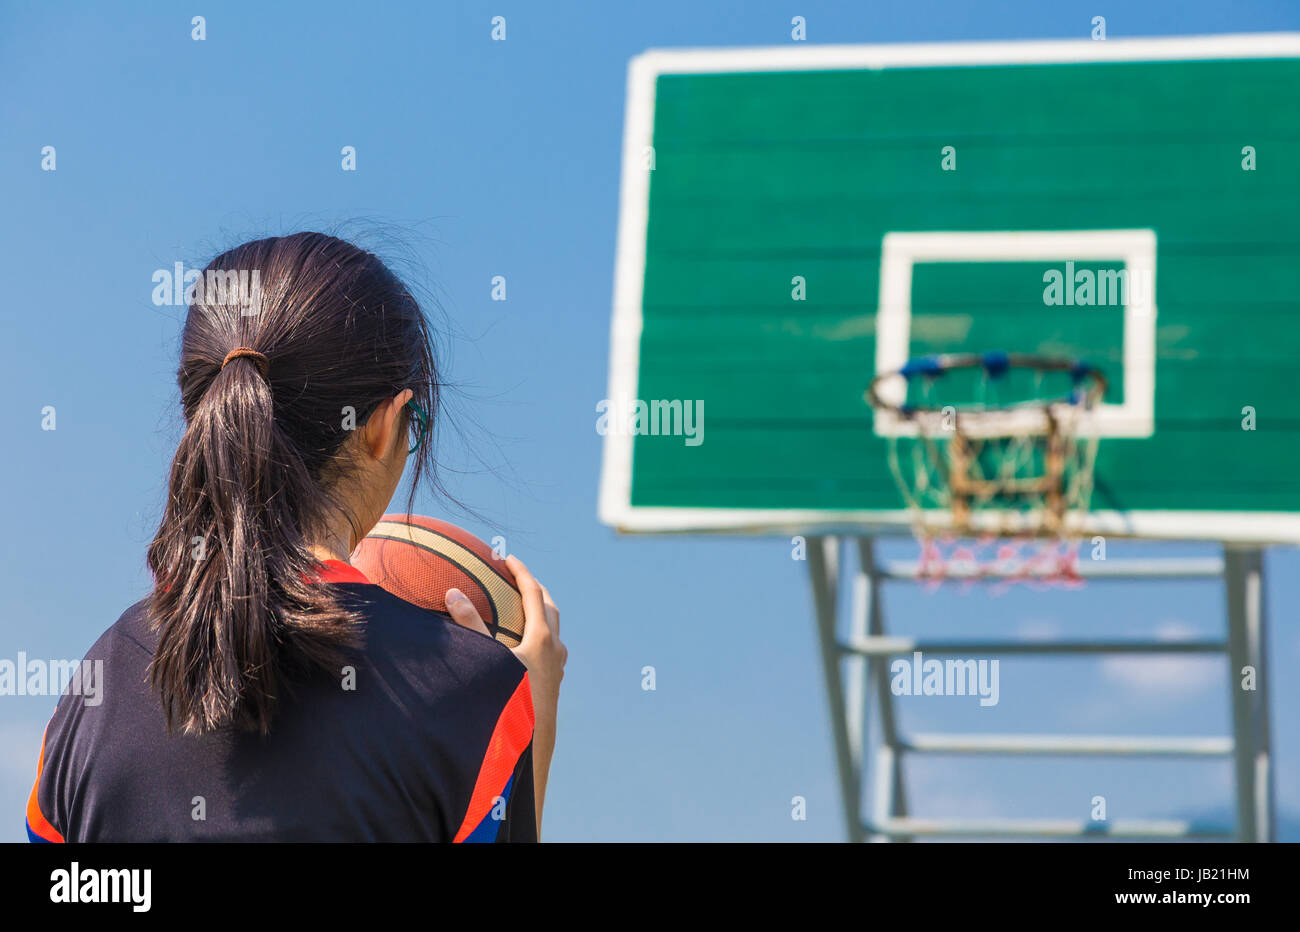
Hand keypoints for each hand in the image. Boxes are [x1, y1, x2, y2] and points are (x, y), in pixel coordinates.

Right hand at [444, 555, 563, 837]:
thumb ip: (468, 627)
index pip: (533, 594)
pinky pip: (552, 652)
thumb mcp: (482, 662)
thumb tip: (452, 593)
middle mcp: (555, 652)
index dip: (521, 573)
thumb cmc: (504, 704)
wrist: (527, 751)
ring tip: (525, 611)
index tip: (509, 558)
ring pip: (555, 632)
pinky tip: (525, 652)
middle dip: (535, 590)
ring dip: (542, 615)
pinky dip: (541, 639)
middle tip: (518, 578)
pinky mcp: (554, 687)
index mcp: (542, 639)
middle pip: (550, 609)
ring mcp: (558, 670)